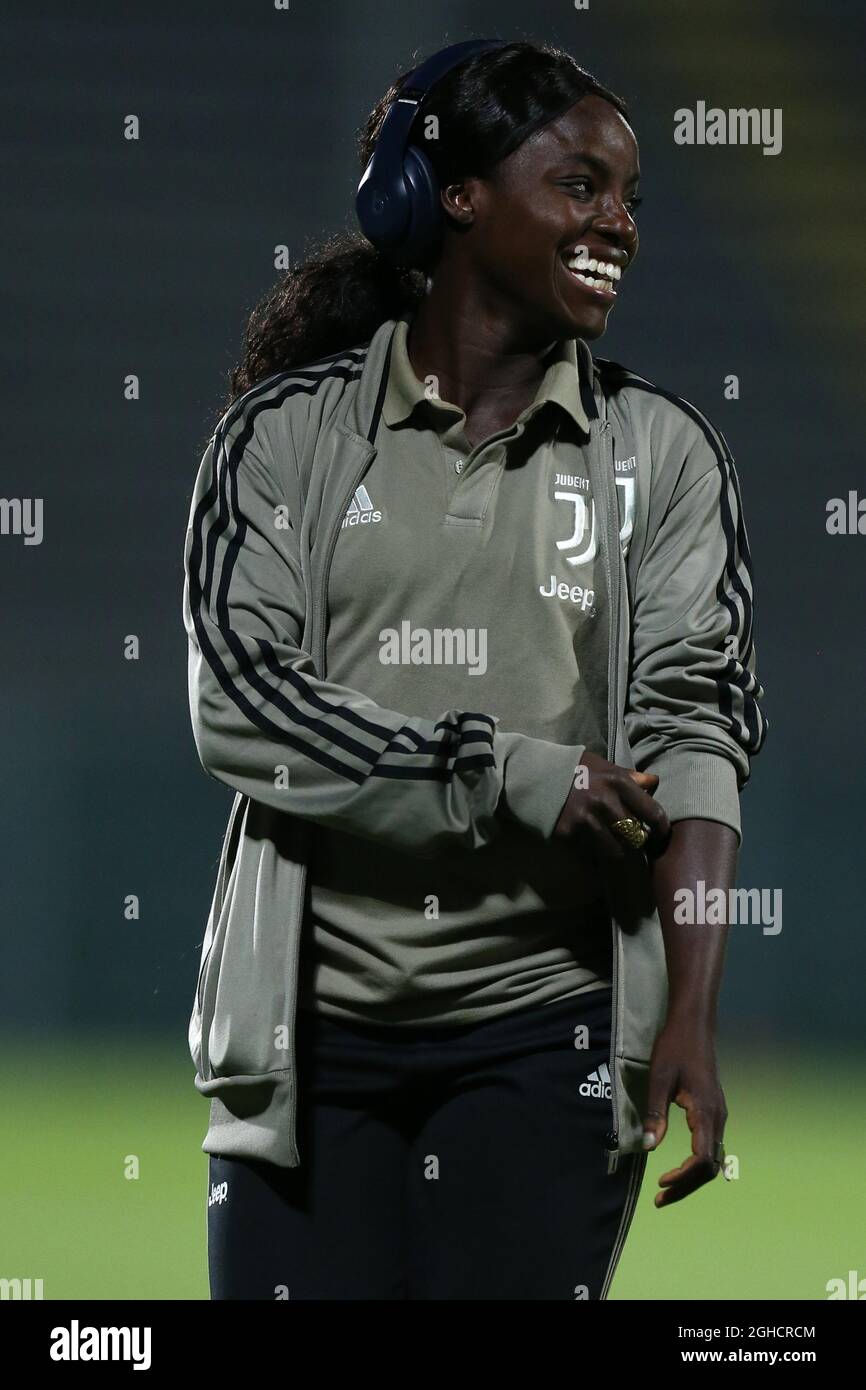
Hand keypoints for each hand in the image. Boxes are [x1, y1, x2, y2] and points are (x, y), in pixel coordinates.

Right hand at [551, 750, 670, 861]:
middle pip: (635, 837)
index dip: (660, 828)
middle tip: (630, 840)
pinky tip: (588, 844)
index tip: (660, 834)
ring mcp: (585, 821)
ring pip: (615, 851)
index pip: (653, 813)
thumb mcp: (601, 765)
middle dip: (635, 841)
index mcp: (617, 782)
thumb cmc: (570, 768)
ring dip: (615, 850)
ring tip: (610, 844)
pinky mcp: (568, 835)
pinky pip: (591, 854)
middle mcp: (604, 802)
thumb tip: (654, 783)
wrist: (529, 774)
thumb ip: (629, 777)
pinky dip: (593, 853)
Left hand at [642, 1017, 727, 1206]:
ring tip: (666, 1188)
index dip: (683, 1177)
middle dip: (686, 1185)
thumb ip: (655, 1113)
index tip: (661, 1184)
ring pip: (713, 1158)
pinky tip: (680, 1168)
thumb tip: (647, 1147)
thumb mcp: (659, 1078)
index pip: (702, 1159)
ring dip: (691, 1176)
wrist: (694, 1024)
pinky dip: (697, 1163)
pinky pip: (711, 1145)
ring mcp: (719, 1114)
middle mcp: (718, 1116)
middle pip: (710, 1165)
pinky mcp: (714, 1110)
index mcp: (706, 1111)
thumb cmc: (674, 1047)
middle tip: (660, 1199)